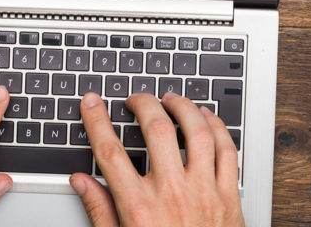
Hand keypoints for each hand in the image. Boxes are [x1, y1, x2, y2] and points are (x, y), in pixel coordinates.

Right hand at [70, 93, 244, 226]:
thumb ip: (100, 210)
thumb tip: (81, 182)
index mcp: (139, 206)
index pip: (110, 151)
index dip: (97, 120)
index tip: (92, 103)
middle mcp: (172, 193)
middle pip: (156, 129)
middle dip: (143, 104)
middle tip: (136, 99)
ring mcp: (204, 192)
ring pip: (196, 132)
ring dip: (183, 107)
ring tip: (171, 99)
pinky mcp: (229, 197)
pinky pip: (227, 150)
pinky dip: (217, 127)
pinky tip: (206, 119)